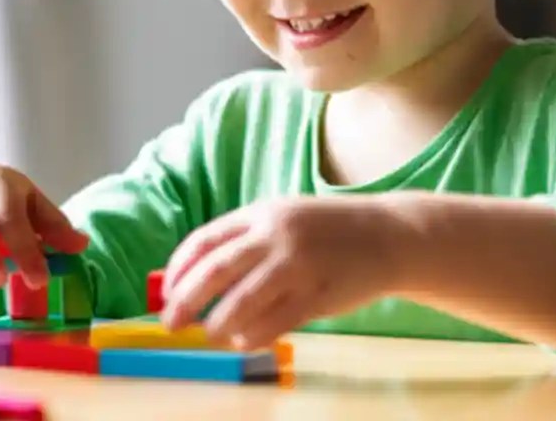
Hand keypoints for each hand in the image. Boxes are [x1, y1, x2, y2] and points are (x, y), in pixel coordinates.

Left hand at [160, 197, 401, 349]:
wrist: (388, 235)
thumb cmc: (327, 232)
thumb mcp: (284, 219)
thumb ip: (246, 241)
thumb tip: (195, 277)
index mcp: (261, 213)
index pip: (204, 241)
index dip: (178, 269)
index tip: (166, 291)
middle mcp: (275, 235)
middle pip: (215, 271)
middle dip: (184, 300)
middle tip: (170, 322)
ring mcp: (298, 265)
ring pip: (242, 301)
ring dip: (217, 324)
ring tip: (209, 335)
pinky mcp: (319, 294)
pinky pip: (276, 322)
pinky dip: (252, 336)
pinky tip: (244, 341)